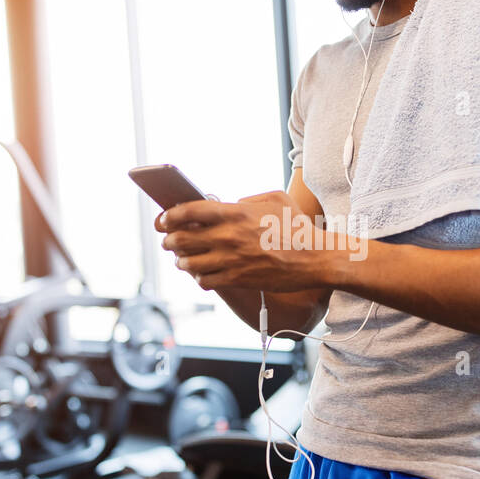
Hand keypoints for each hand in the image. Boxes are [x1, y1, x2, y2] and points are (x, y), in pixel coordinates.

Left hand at [154, 190, 322, 291]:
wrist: (315, 259)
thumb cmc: (297, 227)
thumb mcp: (275, 198)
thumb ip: (248, 199)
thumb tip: (229, 204)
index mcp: (234, 212)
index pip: (188, 212)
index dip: (169, 216)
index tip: (164, 220)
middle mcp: (228, 236)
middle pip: (182, 239)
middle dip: (170, 240)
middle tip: (169, 241)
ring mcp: (231, 260)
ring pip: (189, 263)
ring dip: (181, 261)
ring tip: (182, 260)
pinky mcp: (238, 280)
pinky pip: (205, 280)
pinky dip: (199, 277)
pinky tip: (202, 274)